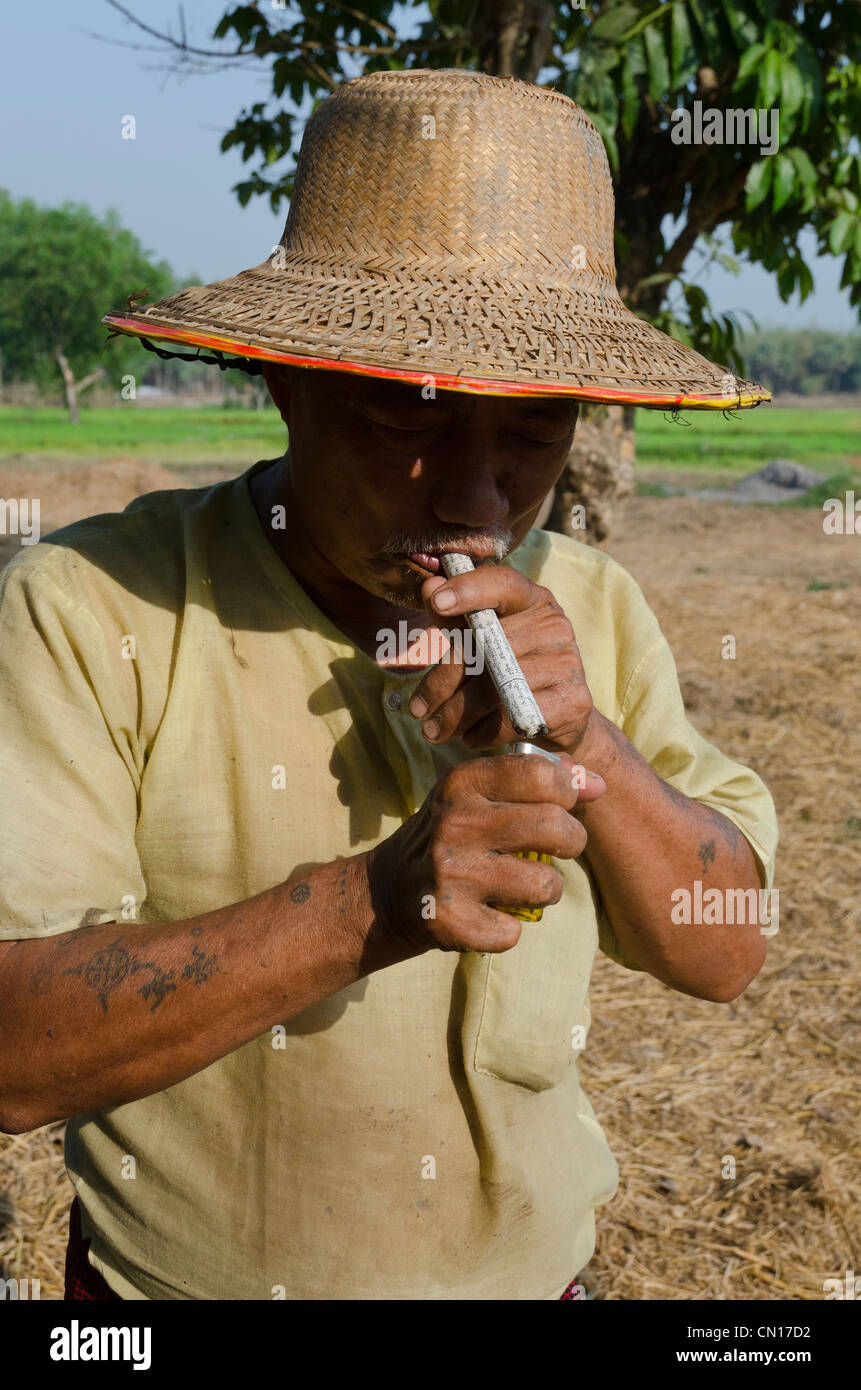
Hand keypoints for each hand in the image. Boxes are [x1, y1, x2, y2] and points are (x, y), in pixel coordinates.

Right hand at [367, 750, 605, 953]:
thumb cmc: (452, 835)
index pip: (541, 774)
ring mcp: (450, 875)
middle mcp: (454, 824)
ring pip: (545, 885)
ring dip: (545, 890)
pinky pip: (514, 931)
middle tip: (558, 846)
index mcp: (462, 783)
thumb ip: (538, 780)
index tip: (560, 805)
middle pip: (555, 828)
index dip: (567, 793)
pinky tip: (487, 915)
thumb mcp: (480, 795)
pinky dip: (507, 929)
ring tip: (522, 885)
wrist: (386, 892)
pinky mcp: (449, 923)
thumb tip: (599, 784)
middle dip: (571, 840)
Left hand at [407, 564, 594, 755]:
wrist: (562, 719)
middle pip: (485, 648)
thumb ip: (455, 618)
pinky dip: (482, 733)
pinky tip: (472, 736)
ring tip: (433, 730)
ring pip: (492, 690)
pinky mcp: (571, 702)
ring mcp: (567, 663)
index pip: (502, 584)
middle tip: (417, 711)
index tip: (436, 601)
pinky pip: (511, 720)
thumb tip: (430, 587)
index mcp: (532, 601)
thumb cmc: (512, 672)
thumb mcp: (482, 642)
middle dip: (442, 683)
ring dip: (454, 715)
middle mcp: (554, 626)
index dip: (469, 589)